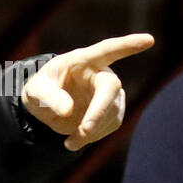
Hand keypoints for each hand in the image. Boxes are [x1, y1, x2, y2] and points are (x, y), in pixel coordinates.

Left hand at [20, 33, 153, 150]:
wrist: (45, 106)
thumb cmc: (41, 90)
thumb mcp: (34, 90)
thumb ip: (47, 97)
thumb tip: (68, 110)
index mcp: (82, 60)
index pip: (107, 50)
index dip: (127, 45)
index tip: (148, 40)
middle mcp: (101, 74)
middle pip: (110, 88)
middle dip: (99, 110)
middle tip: (84, 130)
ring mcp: (109, 93)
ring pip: (111, 112)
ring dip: (92, 130)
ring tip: (70, 142)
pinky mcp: (112, 111)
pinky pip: (109, 125)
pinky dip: (93, 137)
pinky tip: (76, 140)